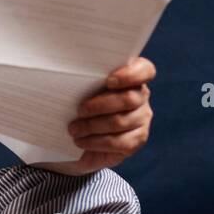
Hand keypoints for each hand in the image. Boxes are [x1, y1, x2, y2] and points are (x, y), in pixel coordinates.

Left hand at [43, 57, 155, 174]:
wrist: (80, 135)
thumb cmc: (80, 103)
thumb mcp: (81, 88)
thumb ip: (84, 80)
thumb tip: (68, 77)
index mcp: (131, 75)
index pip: (145, 70)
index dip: (130, 75)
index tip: (109, 81)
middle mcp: (141, 96)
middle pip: (129, 99)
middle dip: (99, 106)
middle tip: (79, 111)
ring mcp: (142, 118)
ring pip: (121, 122)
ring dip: (92, 126)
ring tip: (74, 129)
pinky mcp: (137, 139)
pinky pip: (119, 143)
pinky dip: (96, 143)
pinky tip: (82, 141)